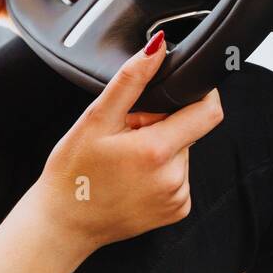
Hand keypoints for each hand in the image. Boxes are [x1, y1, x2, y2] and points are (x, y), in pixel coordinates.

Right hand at [34, 32, 223, 251]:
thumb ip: (131, 80)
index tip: (176, 93)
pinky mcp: (177, 211)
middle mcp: (174, 177)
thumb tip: (158, 47)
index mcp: (157, 151)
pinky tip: (134, 178)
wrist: (63, 224)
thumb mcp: (95, 119)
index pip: (209, 112)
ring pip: (184, 153)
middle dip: (164, 124)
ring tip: (126, 160)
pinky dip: (162, 171)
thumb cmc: (72, 173)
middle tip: (129, 135)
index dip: (199, 95)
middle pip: (191, 130)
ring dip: (162, 148)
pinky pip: (180, 176)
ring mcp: (178, 197)